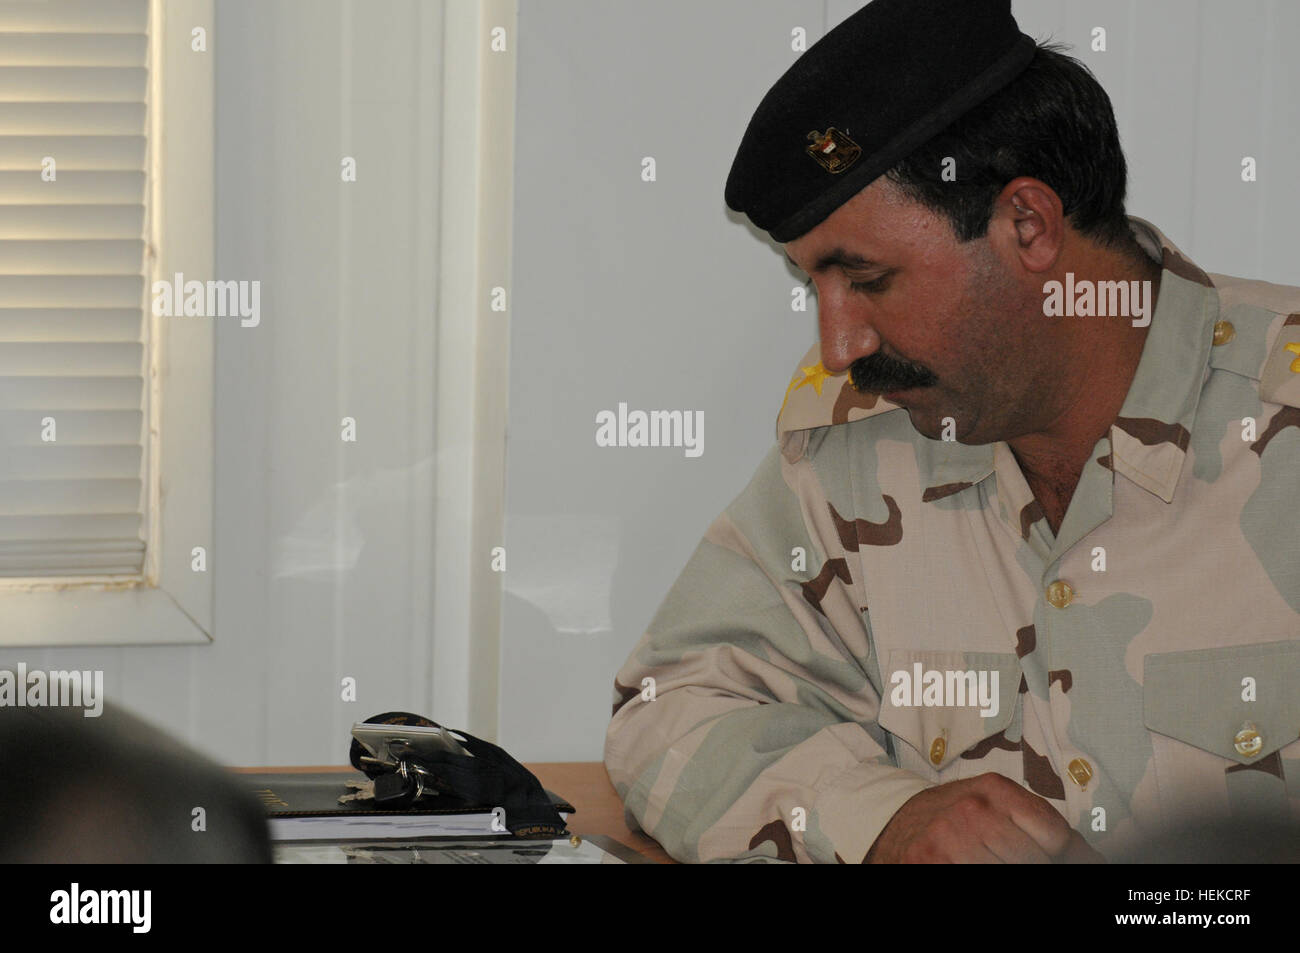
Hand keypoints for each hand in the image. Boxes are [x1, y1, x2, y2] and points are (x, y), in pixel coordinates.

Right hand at [865, 772, 1105, 862]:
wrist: (897, 823)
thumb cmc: (957, 815)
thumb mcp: (997, 804)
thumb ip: (1041, 825)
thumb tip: (1092, 857)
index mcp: (995, 790)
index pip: (1057, 836)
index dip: (1066, 854)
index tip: (1066, 858)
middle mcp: (972, 812)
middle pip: (1036, 861)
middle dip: (1035, 863)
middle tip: (1014, 856)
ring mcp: (951, 842)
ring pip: (1013, 869)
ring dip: (1008, 869)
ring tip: (992, 859)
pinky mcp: (931, 865)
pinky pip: (980, 879)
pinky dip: (986, 874)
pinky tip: (978, 864)